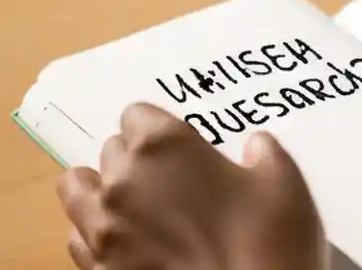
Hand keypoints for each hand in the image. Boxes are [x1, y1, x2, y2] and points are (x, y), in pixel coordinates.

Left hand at [57, 103, 326, 269]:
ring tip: (133, 208)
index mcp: (163, 145)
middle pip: (111, 151)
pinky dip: (95, 236)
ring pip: (78, 191)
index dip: (160, 130)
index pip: (137, 115)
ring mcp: (103, 229)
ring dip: (102, 192)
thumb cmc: (270, 239)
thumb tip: (254, 147)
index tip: (184, 149)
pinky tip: (127, 245)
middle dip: (137, 161)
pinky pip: (78, 239)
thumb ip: (263, 154)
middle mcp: (122, 180)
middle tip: (172, 184)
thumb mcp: (284, 183)